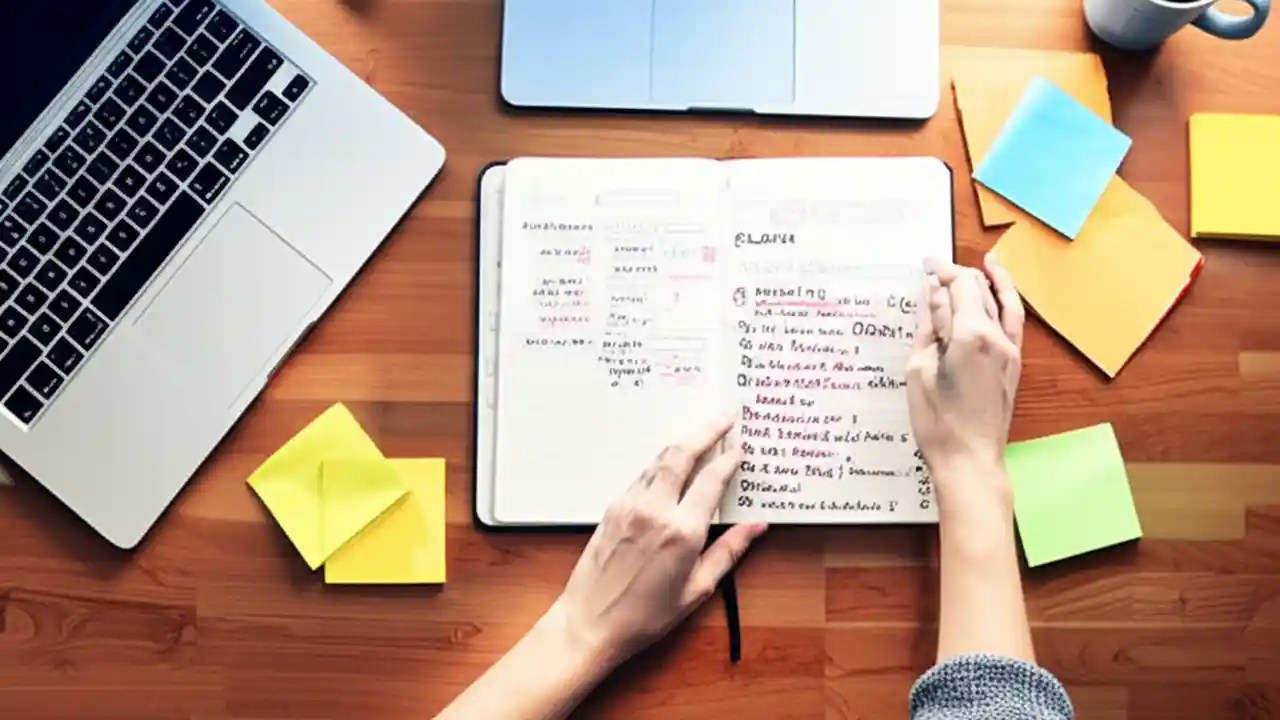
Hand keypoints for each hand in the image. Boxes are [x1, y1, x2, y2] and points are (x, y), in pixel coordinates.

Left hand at [544, 417, 766, 668]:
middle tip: (725, 417)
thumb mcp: (697, 588)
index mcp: (681, 531)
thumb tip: (757, 527)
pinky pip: (642, 474)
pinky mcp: (612, 507)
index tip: (741, 448)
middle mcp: (654, 510)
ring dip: (683, 443)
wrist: (589, 623)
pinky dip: (661, 462)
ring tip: (702, 434)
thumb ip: (729, 551)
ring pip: (659, 459)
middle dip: (706, 431)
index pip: (711, 480)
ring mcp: (629, 504)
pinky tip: (671, 465)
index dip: (729, 459)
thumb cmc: (644, 616)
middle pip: (682, 454)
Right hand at [907, 254, 1023, 503]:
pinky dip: (1008, 302)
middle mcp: (997, 337)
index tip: (926, 264)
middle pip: (980, 291)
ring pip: (1003, 302)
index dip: (942, 272)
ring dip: (990, 281)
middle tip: (937, 268)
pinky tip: (1001, 293)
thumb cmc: (937, 421)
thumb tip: (933, 294)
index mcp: (971, 335)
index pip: (960, 287)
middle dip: (959, 275)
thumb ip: (930, 326)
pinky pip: (1014, 322)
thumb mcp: (920, 368)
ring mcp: (1010, 351)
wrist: (970, 459)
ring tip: (984, 262)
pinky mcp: (1013, 364)